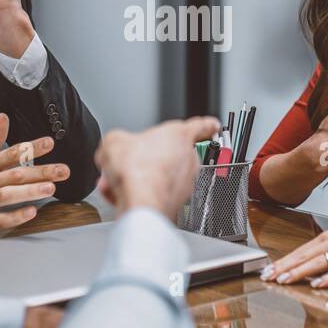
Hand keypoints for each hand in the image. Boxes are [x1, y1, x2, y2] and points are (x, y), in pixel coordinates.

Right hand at [0, 113, 68, 241]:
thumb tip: (3, 118)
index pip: (10, 153)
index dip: (30, 148)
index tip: (49, 143)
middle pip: (14, 174)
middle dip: (40, 171)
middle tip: (62, 170)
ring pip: (6, 195)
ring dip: (29, 192)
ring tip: (50, 188)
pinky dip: (14, 217)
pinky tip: (30, 212)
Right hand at [93, 116, 222, 217]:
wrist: (141, 203)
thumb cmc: (138, 171)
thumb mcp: (115, 141)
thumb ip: (118, 140)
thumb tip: (114, 147)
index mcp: (179, 136)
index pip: (199, 126)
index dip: (206, 124)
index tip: (212, 124)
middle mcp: (187, 160)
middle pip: (172, 153)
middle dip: (150, 157)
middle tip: (132, 160)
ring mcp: (184, 183)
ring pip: (160, 176)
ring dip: (140, 178)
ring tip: (119, 180)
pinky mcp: (175, 203)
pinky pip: (154, 194)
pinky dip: (139, 194)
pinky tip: (122, 194)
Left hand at [261, 213, 327, 288]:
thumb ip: (324, 251)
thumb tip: (307, 265)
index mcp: (327, 237)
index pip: (299, 251)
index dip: (283, 261)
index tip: (268, 270)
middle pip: (304, 256)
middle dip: (284, 267)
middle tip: (268, 276)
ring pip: (317, 263)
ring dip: (299, 272)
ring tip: (285, 280)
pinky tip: (317, 284)